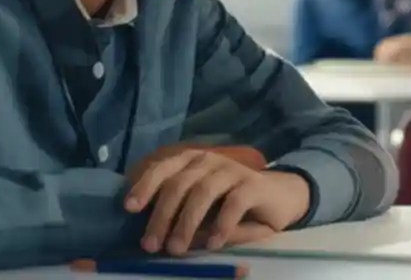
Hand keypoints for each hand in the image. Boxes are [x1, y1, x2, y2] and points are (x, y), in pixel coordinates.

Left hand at [125, 150, 310, 255]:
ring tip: (176, 249)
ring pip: (203, 192)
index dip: (145, 186)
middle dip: (161, 216)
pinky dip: (220, 225)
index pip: (163, 169)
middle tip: (151, 244)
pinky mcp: (253, 184)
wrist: (281, 197)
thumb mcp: (205, 209)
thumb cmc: (234, 204)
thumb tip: (157, 234)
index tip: (129, 208)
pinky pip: (233, 203)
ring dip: (186, 223)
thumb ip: (183, 214)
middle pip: (179, 184)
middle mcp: (209, 161)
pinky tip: (212, 244)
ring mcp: (232, 170)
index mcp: (192, 162)